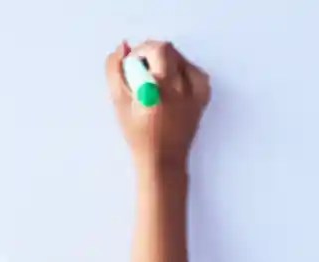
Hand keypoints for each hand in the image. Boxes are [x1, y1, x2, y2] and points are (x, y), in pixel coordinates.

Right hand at [105, 40, 210, 172]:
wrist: (162, 158)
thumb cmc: (138, 135)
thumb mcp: (118, 103)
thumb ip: (115, 71)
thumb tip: (123, 47)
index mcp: (156, 88)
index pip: (154, 49)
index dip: (140, 52)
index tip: (132, 65)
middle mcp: (179, 88)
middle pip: (168, 49)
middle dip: (152, 54)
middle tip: (142, 71)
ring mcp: (194, 92)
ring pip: (181, 58)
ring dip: (166, 62)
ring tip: (155, 81)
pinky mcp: (203, 97)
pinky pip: (195, 71)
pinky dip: (183, 72)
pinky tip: (172, 85)